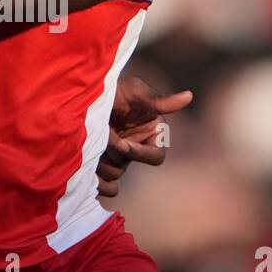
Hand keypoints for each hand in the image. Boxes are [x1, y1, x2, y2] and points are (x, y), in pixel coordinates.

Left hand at [97, 75, 192, 197]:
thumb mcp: (134, 90)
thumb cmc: (113, 86)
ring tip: (89, 144)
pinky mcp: (99, 164)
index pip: (155, 156)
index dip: (139, 153)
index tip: (122, 144)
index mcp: (151, 134)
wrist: (82, 92)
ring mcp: (116, 157)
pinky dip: (97, 182)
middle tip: (101, 139)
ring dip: (100, 163)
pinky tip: (85, 168)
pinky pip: (105, 186)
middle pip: (129, 167)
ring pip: (114, 175)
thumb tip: (189, 96)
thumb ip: (158, 100)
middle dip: (114, 155)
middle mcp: (135, 147)